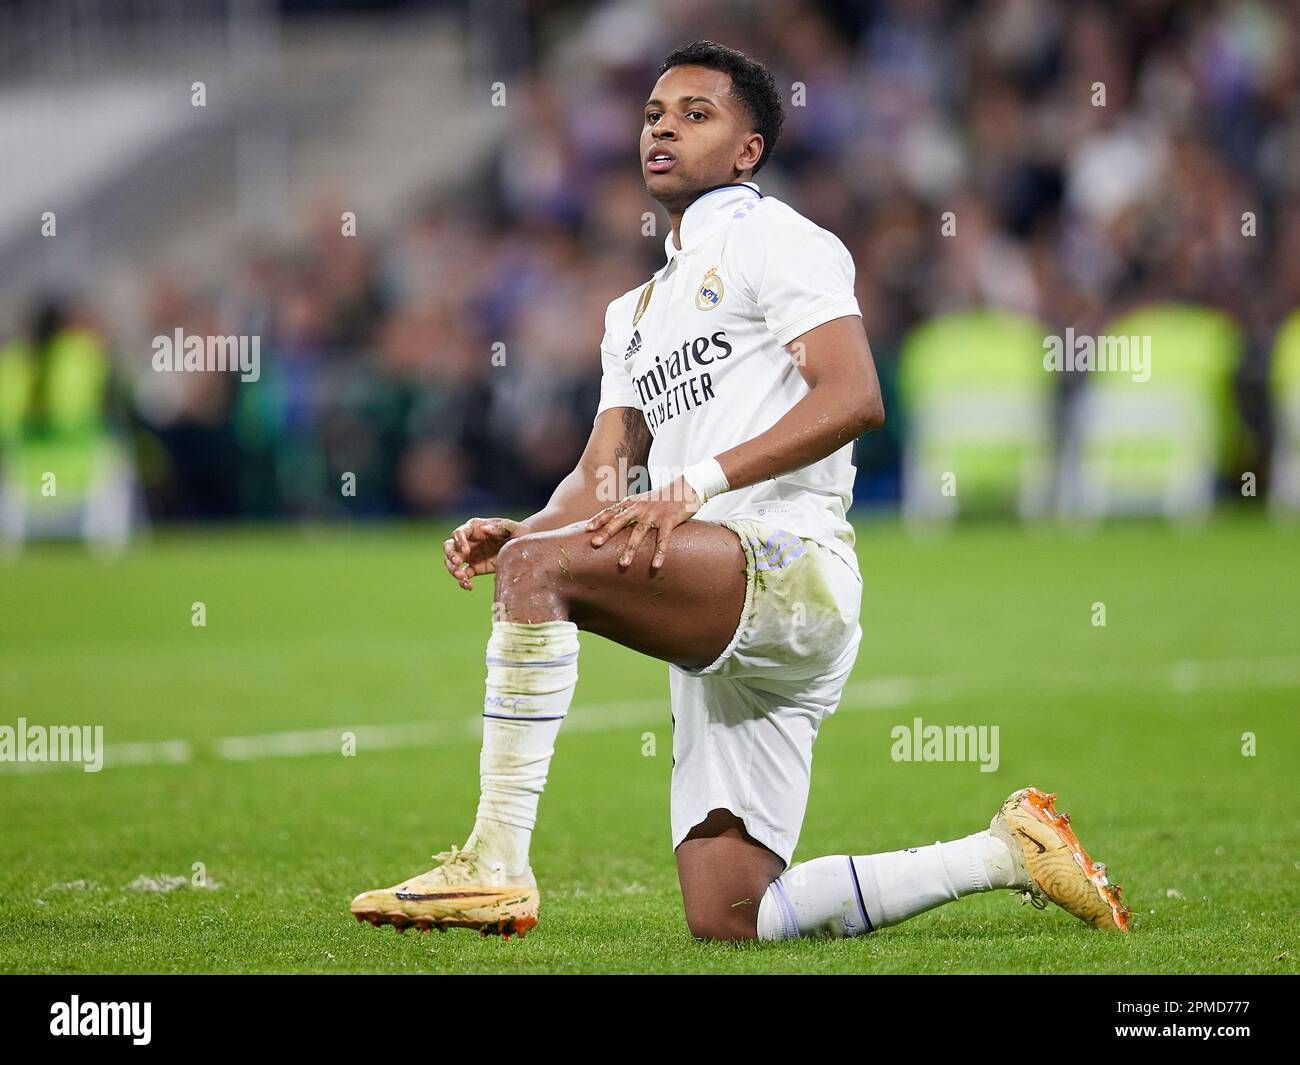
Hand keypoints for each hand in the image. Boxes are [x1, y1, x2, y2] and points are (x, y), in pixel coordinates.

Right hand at [444, 518, 529, 589]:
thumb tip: (484, 528)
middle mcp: (469, 541)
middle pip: (449, 546)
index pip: (460, 532)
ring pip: (452, 562)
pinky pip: (463, 575)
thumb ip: (499, 528)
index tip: (466, 551)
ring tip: (462, 577)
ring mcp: (470, 555)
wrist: (524, 547)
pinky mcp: (474, 568)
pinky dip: (462, 582)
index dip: (459, 541)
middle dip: (450, 555)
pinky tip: (469, 586)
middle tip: (457, 563)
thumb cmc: (518, 532)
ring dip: (453, 570)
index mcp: (476, 527)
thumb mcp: (512, 528)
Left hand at [584, 477, 700, 571]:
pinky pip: (663, 539)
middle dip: (607, 532)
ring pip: (639, 532)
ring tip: (623, 564)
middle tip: (594, 544)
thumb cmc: (662, 498)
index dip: (599, 519)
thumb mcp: (642, 500)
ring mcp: (655, 514)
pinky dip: (660, 552)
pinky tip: (656, 565)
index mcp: (633, 503)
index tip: (587, 529)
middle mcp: (641, 507)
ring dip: (631, 548)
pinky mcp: (670, 520)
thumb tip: (612, 522)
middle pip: (621, 520)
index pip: (612, 510)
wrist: (686, 487)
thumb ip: (629, 510)